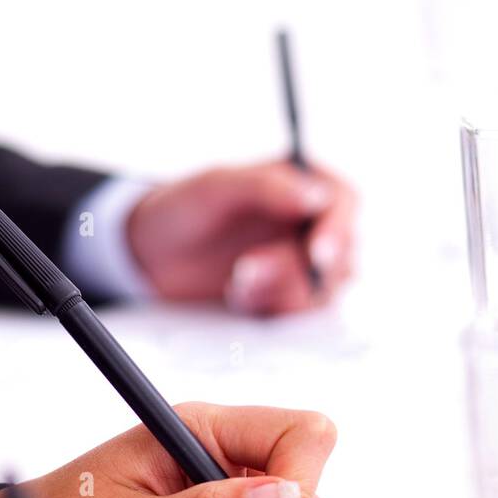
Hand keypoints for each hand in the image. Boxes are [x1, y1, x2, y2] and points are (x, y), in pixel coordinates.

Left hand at [127, 161, 356, 314]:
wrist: (154, 255)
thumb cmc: (183, 210)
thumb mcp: (216, 188)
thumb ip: (266, 187)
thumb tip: (316, 197)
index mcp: (303, 182)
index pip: (343, 205)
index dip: (337, 232)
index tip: (317, 255)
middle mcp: (311, 223)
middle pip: (340, 255)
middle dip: (293, 270)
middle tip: (245, 271)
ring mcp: (303, 262)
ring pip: (324, 290)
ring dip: (279, 293)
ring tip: (236, 283)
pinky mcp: (289, 296)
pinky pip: (301, 314)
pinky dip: (271, 309)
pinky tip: (240, 296)